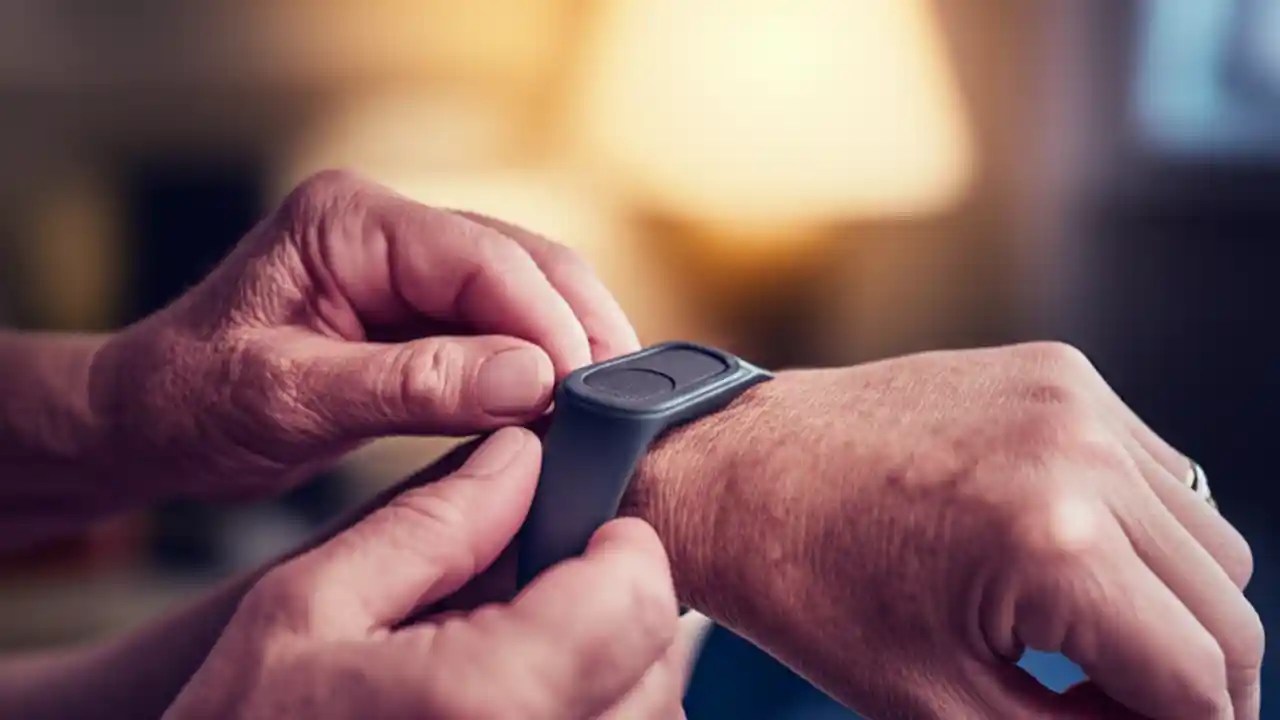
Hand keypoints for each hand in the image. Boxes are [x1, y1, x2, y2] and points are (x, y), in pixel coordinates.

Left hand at [88, 169, 637, 502]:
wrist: (151, 421)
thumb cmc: (190, 401)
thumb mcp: (289, 399)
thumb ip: (411, 385)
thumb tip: (532, 380)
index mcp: (346, 219)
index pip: (478, 257)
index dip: (543, 321)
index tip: (582, 390)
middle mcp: (389, 226)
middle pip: (523, 262)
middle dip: (577, 328)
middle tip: (618, 405)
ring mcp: (410, 264)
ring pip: (528, 291)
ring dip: (572, 346)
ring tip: (608, 411)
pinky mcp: (424, 309)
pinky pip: (504, 328)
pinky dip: (541, 367)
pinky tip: (568, 407)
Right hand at [165, 428, 683, 719]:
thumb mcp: (309, 605)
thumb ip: (431, 527)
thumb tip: (522, 456)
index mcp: (489, 696)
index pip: (635, 598)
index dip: (623, 547)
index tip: (589, 528)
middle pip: (657, 662)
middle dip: (619, 607)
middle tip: (551, 587)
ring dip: (614, 672)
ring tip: (526, 651)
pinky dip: (597, 718)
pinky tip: (520, 704)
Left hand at [633, 342, 1262, 718]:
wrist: (733, 468)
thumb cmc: (808, 589)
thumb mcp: (939, 705)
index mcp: (1055, 544)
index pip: (1199, 677)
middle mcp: (1081, 453)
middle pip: (1224, 610)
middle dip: (1192, 684)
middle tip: (1124, 713)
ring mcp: (1072, 398)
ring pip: (1205, 539)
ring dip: (1171, 606)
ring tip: (1089, 645)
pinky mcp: (1057, 372)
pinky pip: (1157, 472)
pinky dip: (1140, 531)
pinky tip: (1067, 563)